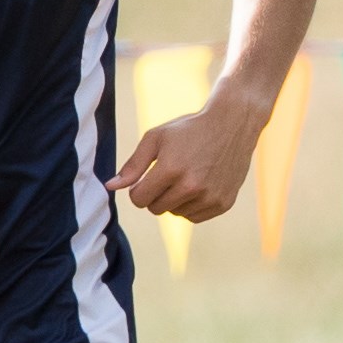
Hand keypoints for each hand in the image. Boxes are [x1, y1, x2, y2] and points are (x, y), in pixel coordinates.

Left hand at [106, 93, 266, 222]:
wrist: (232, 125)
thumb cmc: (188, 129)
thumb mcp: (156, 138)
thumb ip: (133, 165)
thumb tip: (110, 186)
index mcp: (171, 169)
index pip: (138, 199)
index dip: (138, 188)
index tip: (147, 176)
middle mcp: (191, 187)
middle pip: (155, 209)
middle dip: (156, 193)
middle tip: (169, 173)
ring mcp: (210, 197)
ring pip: (175, 214)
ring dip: (175, 200)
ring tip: (187, 175)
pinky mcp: (223, 204)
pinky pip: (194, 217)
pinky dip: (192, 205)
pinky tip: (200, 183)